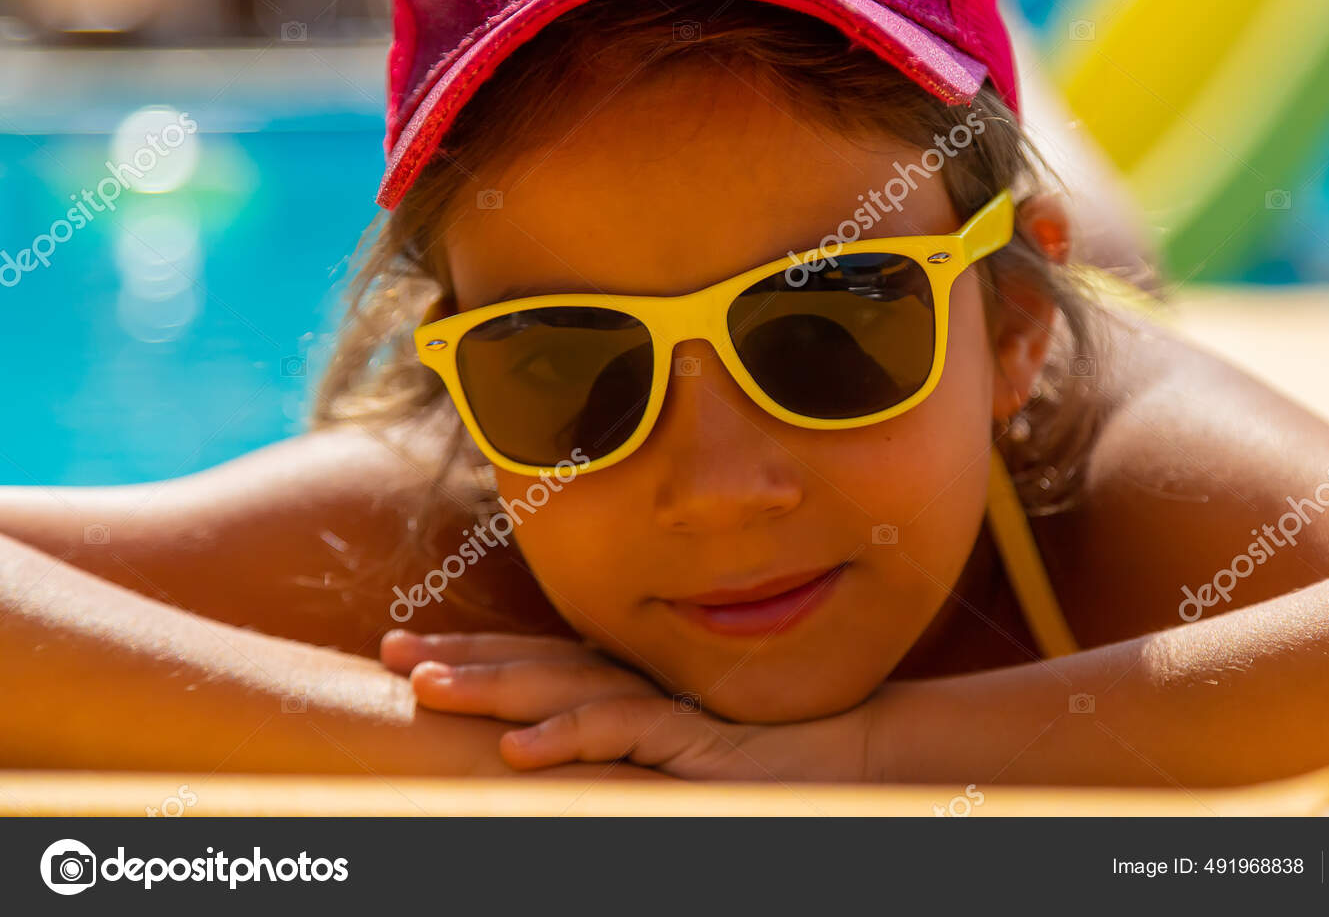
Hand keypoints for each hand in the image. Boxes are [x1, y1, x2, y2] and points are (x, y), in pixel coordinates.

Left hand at [381, 629, 875, 781]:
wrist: (858, 754)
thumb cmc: (771, 756)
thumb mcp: (682, 746)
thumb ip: (629, 735)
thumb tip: (550, 745)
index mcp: (632, 682)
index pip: (541, 659)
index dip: (477, 650)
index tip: (409, 649)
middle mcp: (642, 684)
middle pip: (538, 664)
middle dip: (464, 657)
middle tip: (393, 654)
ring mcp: (666, 708)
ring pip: (564, 691)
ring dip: (494, 687)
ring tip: (427, 691)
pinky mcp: (695, 740)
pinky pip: (622, 736)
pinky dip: (568, 740)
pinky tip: (516, 751)